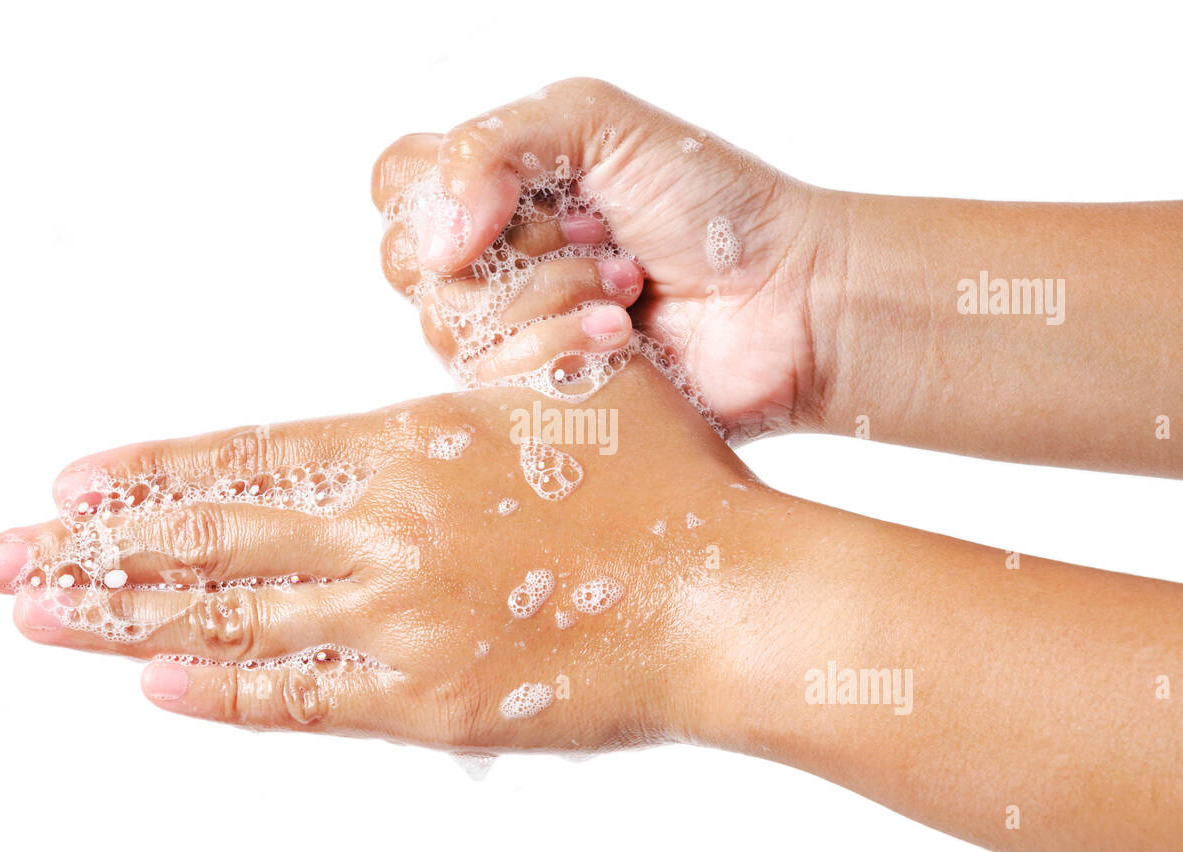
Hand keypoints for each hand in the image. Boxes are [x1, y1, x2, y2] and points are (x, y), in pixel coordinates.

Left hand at [0, 358, 777, 749]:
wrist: (728, 599)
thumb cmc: (664, 486)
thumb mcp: (572, 375)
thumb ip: (488, 352)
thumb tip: (444, 329)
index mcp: (415, 447)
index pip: (247, 458)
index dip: (150, 474)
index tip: (74, 485)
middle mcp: (389, 535)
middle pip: (211, 544)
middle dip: (94, 552)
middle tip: (6, 558)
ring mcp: (403, 624)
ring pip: (234, 623)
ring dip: (129, 620)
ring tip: (48, 618)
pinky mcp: (431, 700)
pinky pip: (303, 698)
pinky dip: (228, 693)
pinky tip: (163, 687)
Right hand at [372, 78, 832, 441]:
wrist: (786, 298)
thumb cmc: (712, 205)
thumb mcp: (597, 122)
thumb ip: (490, 145)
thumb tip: (433, 240)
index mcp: (498, 189)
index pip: (395, 184)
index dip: (435, 193)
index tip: (519, 193)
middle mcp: (492, 264)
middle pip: (409, 263)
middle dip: (511, 247)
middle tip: (596, 234)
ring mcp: (512, 336)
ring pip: (449, 326)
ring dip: (550, 297)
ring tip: (628, 287)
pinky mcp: (539, 399)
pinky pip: (493, 384)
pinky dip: (562, 349)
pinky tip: (624, 338)